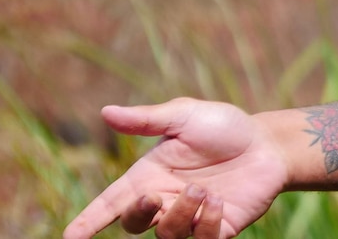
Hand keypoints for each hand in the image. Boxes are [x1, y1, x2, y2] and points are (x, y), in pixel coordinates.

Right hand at [63, 98, 291, 238]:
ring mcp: (190, 219)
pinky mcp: (217, 230)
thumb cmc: (225, 128)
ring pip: (167, 235)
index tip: (69, 237)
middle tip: (154, 196)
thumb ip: (146, 120)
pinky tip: (220, 201)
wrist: (268, 144)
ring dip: (181, 214)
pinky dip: (207, 223)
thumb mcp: (185, 116)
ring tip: (203, 190)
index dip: (88, 221)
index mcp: (148, 177)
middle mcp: (165, 201)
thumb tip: (105, 112)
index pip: (110, 204)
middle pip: (133, 224)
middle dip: (137, 214)